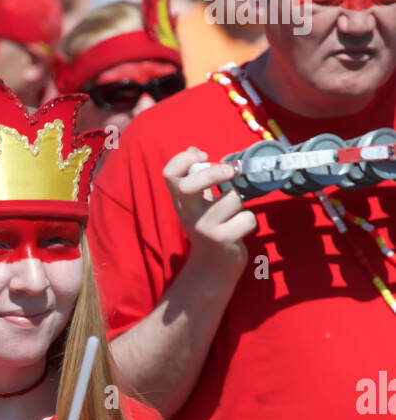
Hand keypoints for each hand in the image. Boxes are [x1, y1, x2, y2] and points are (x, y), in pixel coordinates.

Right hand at [163, 146, 257, 278]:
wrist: (212, 270)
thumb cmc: (209, 229)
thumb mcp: (197, 205)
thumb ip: (195, 179)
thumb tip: (193, 149)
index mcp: (182, 202)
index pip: (169, 174)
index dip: (184, 159)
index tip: (204, 157)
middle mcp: (188, 214)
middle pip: (188, 186)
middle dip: (213, 174)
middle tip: (231, 171)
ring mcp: (205, 228)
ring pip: (232, 199)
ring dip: (242, 203)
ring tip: (235, 215)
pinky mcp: (223, 240)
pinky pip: (247, 218)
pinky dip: (250, 222)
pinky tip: (241, 230)